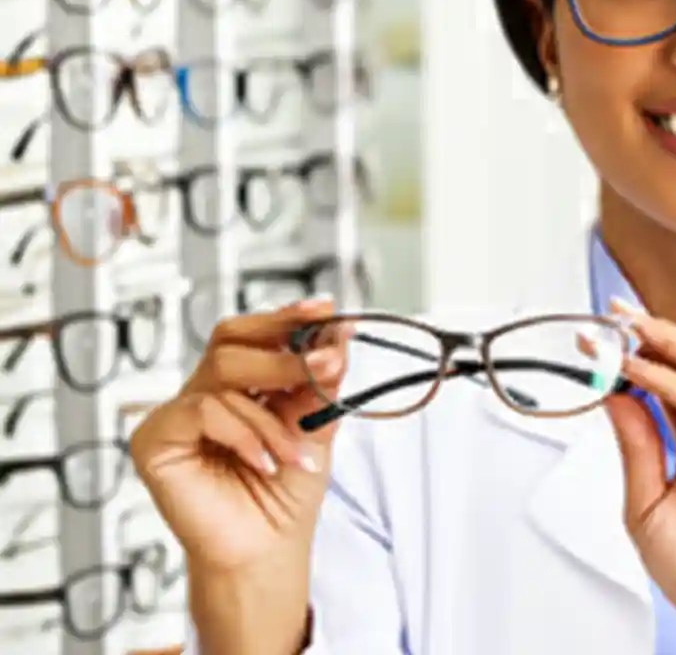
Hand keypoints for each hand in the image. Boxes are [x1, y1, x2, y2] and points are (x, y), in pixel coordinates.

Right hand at [129, 299, 349, 573]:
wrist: (264, 550)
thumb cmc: (284, 495)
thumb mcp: (314, 430)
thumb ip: (321, 385)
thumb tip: (337, 338)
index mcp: (239, 385)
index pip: (252, 334)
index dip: (285, 317)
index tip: (327, 310)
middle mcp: (204, 393)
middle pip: (232, 344)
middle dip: (286, 354)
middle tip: (327, 363)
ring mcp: (177, 414)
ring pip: (225, 379)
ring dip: (274, 418)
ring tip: (300, 453)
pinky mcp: (154, 440)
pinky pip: (203, 411)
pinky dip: (244, 435)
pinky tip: (266, 463)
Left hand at [604, 300, 675, 654]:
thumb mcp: (646, 504)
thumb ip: (636, 447)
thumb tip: (614, 395)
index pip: (670, 384)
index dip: (633, 356)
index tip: (594, 338)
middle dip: (655, 333)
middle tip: (614, 313)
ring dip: (666, 345)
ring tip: (627, 327)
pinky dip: (675, 384)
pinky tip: (642, 372)